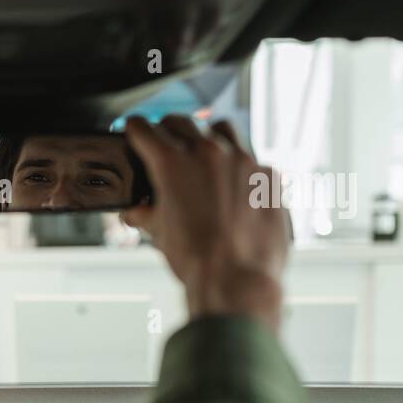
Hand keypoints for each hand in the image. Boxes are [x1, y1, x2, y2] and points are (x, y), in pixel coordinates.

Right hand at [122, 115, 289, 332]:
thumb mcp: (158, 233)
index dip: (134, 131)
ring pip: (221, 129)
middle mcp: (208, 153)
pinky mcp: (268, 176)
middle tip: (164, 146)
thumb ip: (144, 213)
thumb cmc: (198, 260)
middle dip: (167, 131)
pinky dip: (238, 167)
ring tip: (202, 158)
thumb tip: (137, 211)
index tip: (135, 133)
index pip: (144, 127)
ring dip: (207, 137)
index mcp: (173, 163)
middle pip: (181, 121)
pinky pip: (251, 158)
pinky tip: (232, 187)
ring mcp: (243, 161)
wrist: (236, 280)